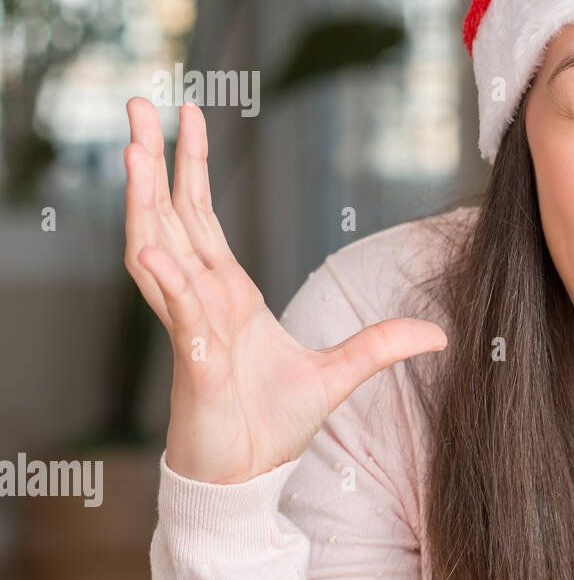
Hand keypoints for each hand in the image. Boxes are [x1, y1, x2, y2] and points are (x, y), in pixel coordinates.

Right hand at [124, 98, 446, 483]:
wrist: (248, 477)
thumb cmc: (273, 424)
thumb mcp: (339, 374)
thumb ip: (382, 345)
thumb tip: (438, 332)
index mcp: (227, 293)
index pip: (201, 216)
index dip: (189, 167)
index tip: (187, 116)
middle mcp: (202, 300)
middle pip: (168, 216)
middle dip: (151, 160)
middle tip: (136, 102)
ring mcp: (193, 329)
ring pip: (156, 253)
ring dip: (143, 203)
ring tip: (130, 151)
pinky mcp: (195, 366)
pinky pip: (181, 317)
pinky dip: (168, 284)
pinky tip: (156, 251)